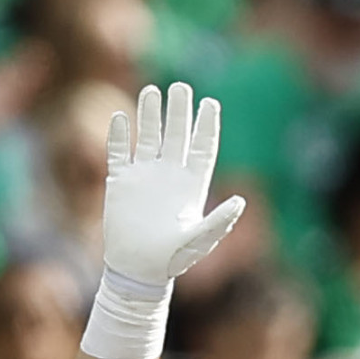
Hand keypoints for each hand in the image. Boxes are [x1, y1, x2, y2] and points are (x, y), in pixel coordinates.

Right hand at [100, 83, 246, 291]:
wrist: (137, 271)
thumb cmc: (172, 260)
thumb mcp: (199, 240)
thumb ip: (219, 221)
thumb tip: (241, 202)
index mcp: (192, 184)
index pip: (202, 147)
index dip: (206, 125)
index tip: (210, 103)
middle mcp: (169, 174)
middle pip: (176, 133)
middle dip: (179, 110)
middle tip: (181, 87)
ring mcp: (144, 175)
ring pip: (148, 135)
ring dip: (150, 114)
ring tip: (152, 91)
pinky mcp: (120, 182)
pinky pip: (119, 152)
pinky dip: (119, 135)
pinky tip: (121, 118)